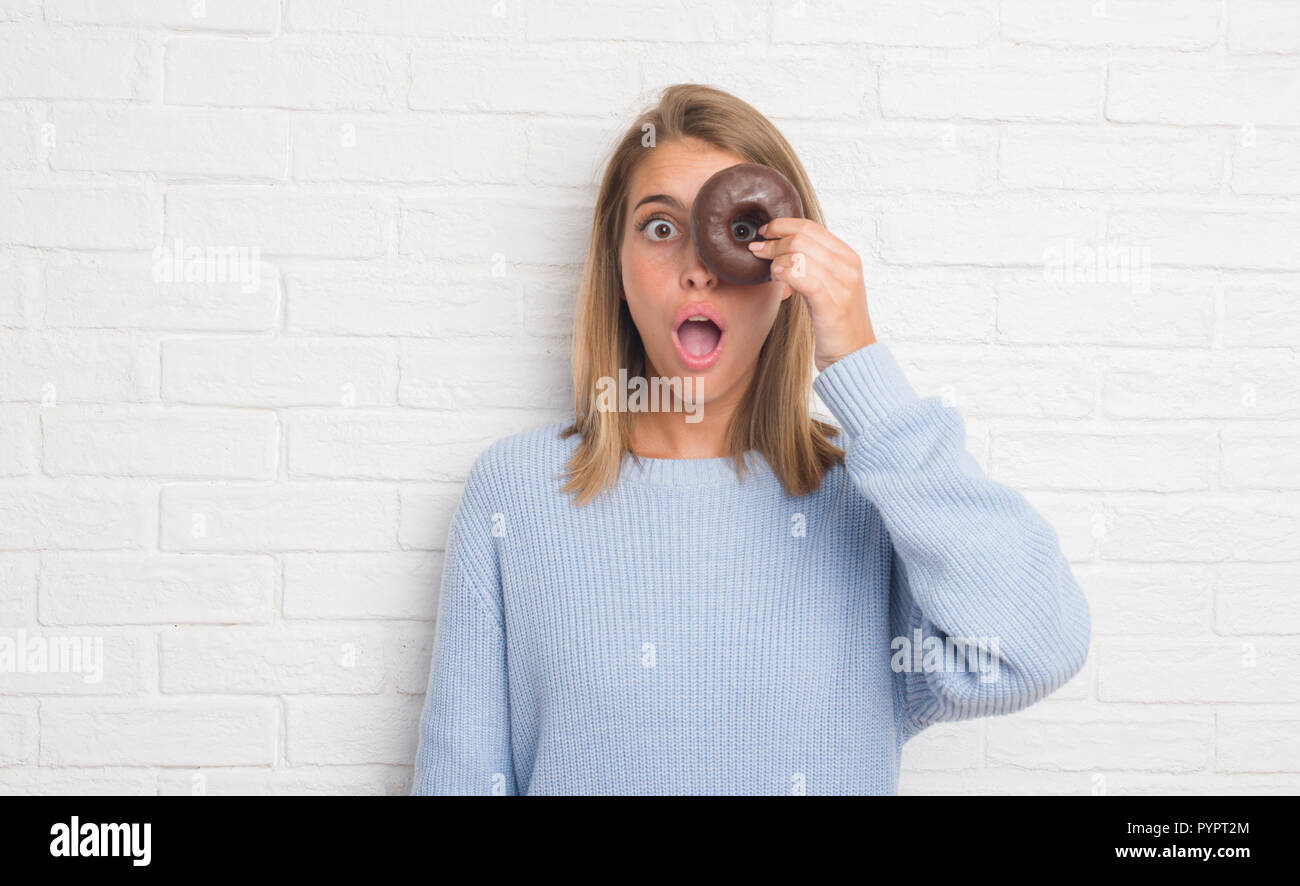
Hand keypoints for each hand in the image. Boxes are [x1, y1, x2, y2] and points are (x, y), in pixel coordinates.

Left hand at [748, 218, 876, 371]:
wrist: (854, 355)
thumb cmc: (836, 322)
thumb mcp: (828, 286)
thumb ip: (812, 266)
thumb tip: (779, 250)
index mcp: (847, 257)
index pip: (810, 227)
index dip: (782, 225)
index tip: (764, 233)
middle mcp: (848, 266)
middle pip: (802, 237)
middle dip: (774, 241)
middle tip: (757, 251)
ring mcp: (842, 284)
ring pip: (800, 254)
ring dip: (776, 259)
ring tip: (769, 272)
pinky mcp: (832, 304)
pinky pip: (803, 277)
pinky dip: (784, 273)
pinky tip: (776, 278)